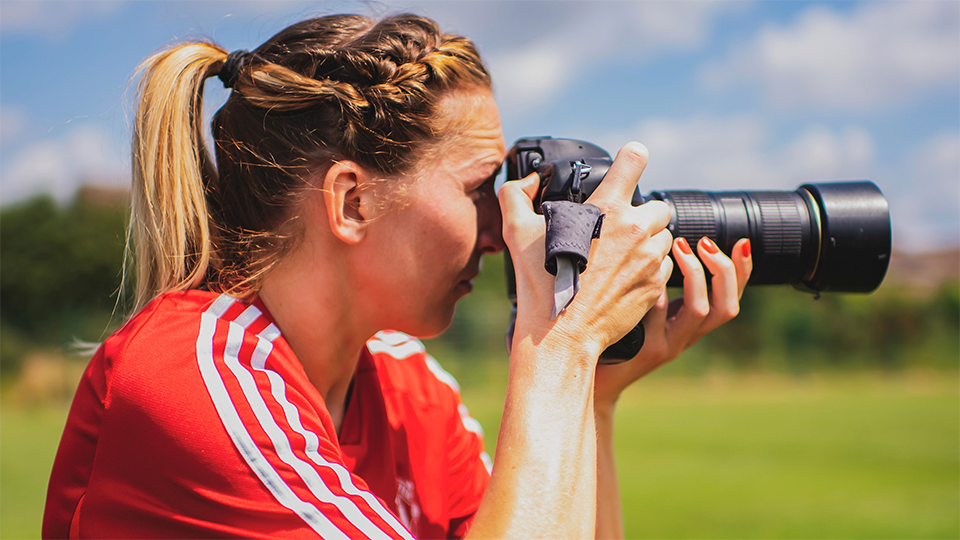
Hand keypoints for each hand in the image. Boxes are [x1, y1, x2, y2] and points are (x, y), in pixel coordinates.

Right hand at [499, 142, 673, 358]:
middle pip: (658, 206)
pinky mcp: (655, 285)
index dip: (632, 157)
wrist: (561, 335)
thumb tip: (528, 181)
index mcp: (608, 208)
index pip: (635, 159)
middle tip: (616, 231)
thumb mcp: (516, 231)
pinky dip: (649, 269)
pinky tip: (622, 279)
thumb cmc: (539, 283)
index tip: (631, 161)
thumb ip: (516, 194)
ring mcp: (649, 259)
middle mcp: (636, 230)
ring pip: (663, 238)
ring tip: (617, 258)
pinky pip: (663, 267)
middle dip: (641, 215)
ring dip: (647, 243)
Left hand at [594, 235, 752, 407]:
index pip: (731, 299)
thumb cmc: (620, 334)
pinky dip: (660, 286)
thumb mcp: (651, 311)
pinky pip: (659, 312)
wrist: (596, 373)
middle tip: (705, 242)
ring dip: (694, 274)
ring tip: (679, 247)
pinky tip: (649, 268)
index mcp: (692, 326)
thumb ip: (667, 287)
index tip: (742, 243)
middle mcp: (687, 337)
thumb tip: (675, 245)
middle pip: (726, 307)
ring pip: (699, 310)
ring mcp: (670, 345)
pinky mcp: (648, 349)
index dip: (743, 272)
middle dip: (723, 271)